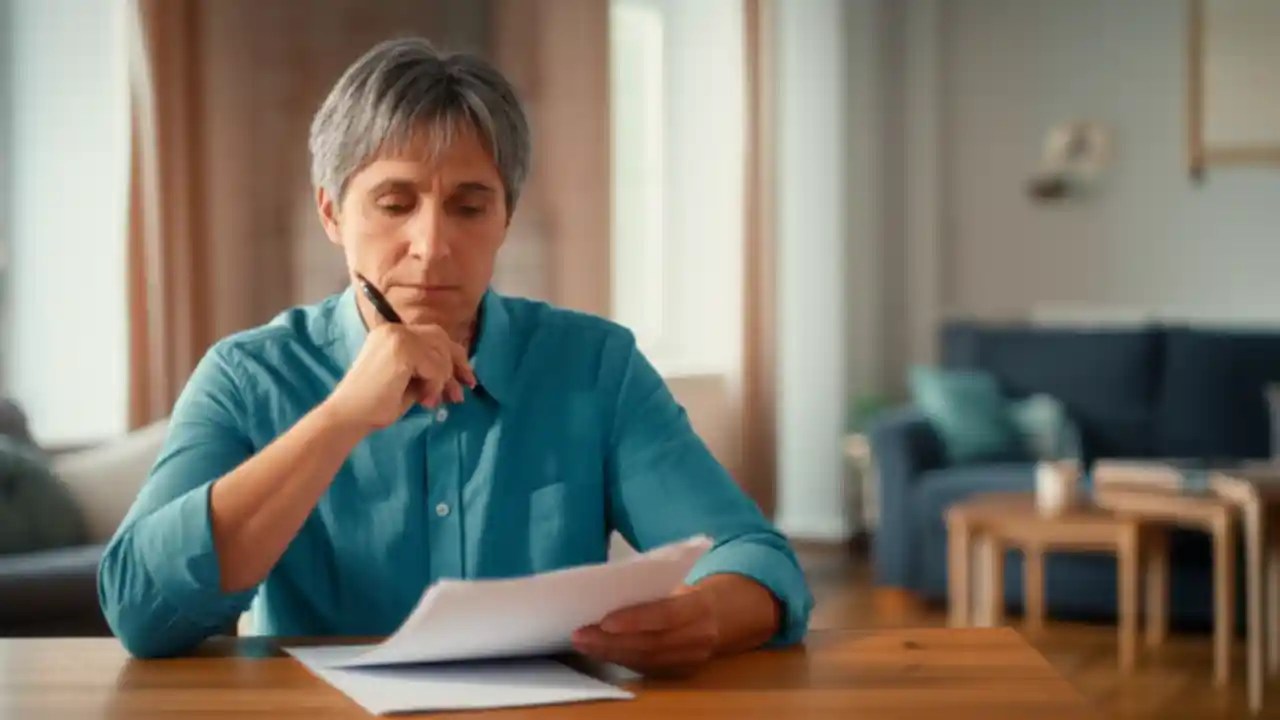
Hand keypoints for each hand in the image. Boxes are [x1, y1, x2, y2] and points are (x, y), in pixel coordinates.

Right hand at [325, 323, 476, 430]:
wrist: (349, 415)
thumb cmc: (376, 405)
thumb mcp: (410, 381)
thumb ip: (428, 369)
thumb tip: (459, 372)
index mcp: (392, 333)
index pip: (433, 336)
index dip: (453, 355)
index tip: (466, 379)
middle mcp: (395, 329)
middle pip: (441, 339)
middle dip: (457, 364)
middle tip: (465, 388)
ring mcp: (398, 337)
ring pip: (441, 354)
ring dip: (442, 381)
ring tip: (431, 400)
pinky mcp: (402, 351)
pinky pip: (435, 367)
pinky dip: (435, 386)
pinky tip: (424, 401)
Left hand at [572, 586, 719, 676]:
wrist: (725, 614)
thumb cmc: (692, 587)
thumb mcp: (680, 578)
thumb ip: (653, 585)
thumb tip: (607, 586)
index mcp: (701, 605)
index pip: (666, 615)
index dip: (635, 620)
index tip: (604, 621)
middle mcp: (700, 636)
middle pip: (651, 644)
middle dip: (611, 642)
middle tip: (580, 635)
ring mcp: (692, 658)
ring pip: (646, 661)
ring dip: (610, 654)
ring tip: (583, 644)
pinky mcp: (682, 671)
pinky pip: (647, 668)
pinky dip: (621, 660)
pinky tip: (600, 652)